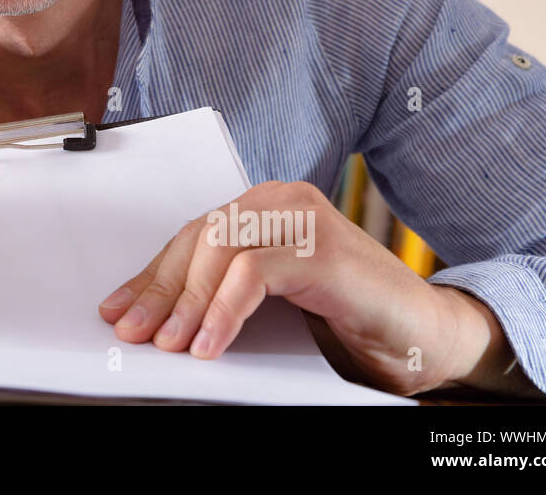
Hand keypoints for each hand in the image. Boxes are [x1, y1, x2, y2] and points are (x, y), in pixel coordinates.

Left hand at [97, 180, 490, 395]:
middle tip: (134, 332)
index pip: (194, 236)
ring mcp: (304, 218)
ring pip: (220, 250)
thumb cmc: (348, 319)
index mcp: (267, 206)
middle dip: (162, 289)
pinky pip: (254, 274)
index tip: (119, 309)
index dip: (154, 274)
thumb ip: (225, 292)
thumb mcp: (270, 301)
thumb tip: (159, 315)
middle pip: (200, 239)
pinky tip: (208, 344)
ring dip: (188, 303)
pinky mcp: (321, 247)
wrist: (426, 336)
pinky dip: (224, 311)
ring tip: (169, 345)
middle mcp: (283, 201)